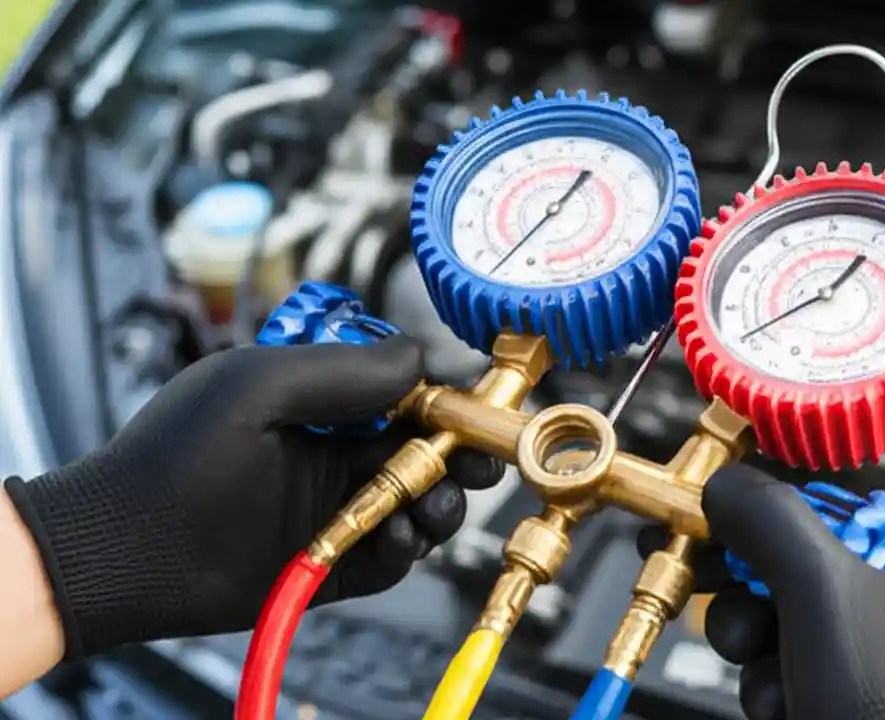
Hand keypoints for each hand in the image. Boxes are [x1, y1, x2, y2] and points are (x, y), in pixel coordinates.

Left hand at [6, 336, 501, 658]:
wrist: (122, 550)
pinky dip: (405, 547)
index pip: (404, 390)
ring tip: (434, 507)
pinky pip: (390, 556)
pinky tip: (396, 537)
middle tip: (482, 461)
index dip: (447, 396)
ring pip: (418, 502)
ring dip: (441, 503)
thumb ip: (344, 371)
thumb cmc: (176, 454)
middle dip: (462, 453)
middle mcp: (334, 452)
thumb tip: (419, 358)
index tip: (480, 404)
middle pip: (426, 448)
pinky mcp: (332, 561)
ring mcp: (334, 508)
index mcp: (321, 402)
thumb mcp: (259, 386)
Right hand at [640, 465, 884, 719]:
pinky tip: (778, 706)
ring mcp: (863, 668)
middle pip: (793, 567)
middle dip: (745, 583)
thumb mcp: (820, 587)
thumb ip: (769, 522)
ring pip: (774, 622)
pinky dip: (763, 686)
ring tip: (755, 659)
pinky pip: (775, 671)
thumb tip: (726, 483)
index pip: (836, 512)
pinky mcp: (829, 706)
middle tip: (698, 568)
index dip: (772, 511)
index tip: (717, 508)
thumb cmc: (883, 707)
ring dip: (750, 639)